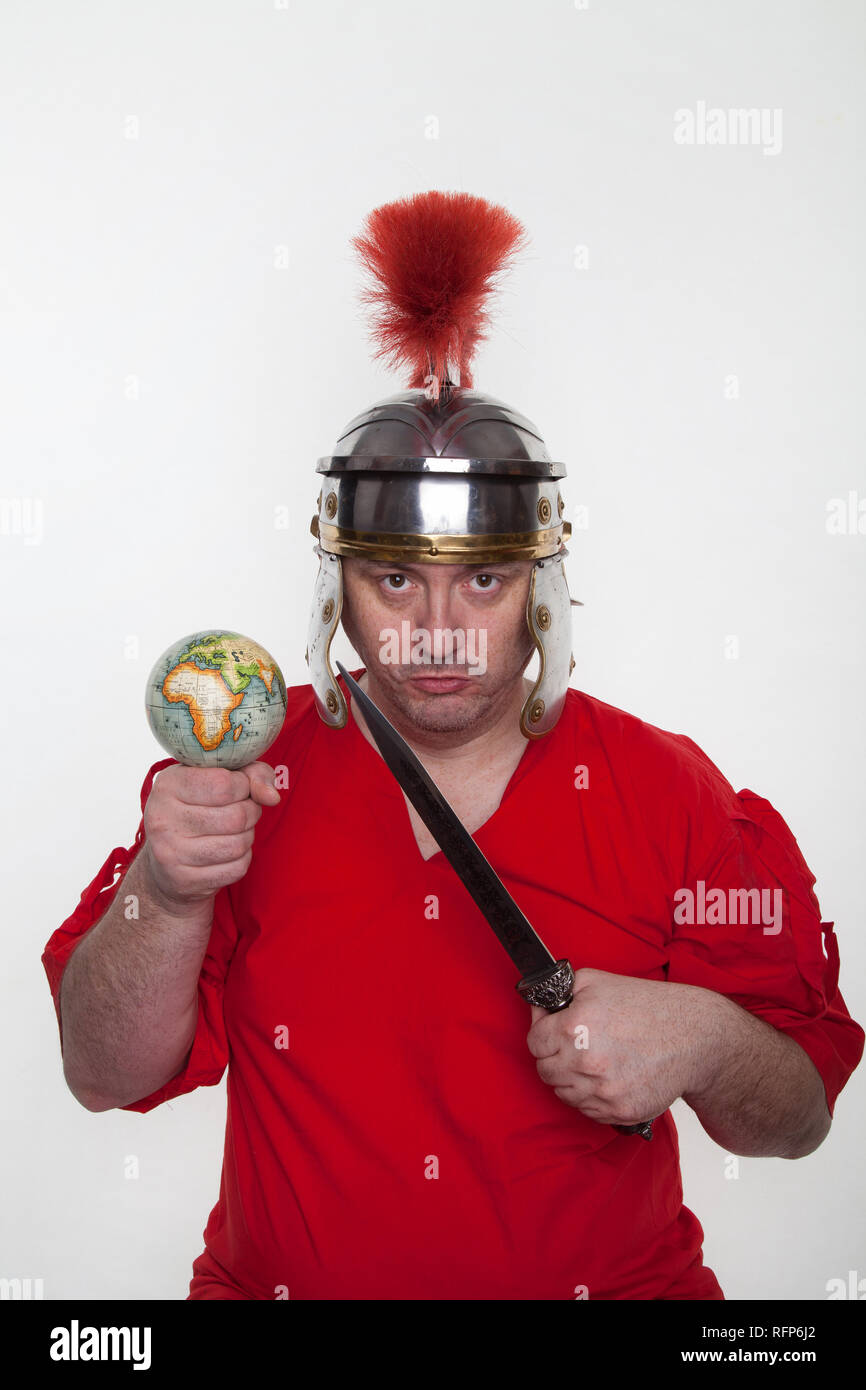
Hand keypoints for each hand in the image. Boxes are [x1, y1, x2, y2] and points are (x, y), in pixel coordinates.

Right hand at [141, 761, 280, 911]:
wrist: (166, 862)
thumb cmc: (198, 807)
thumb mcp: (220, 777)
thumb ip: (252, 774)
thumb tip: (272, 797)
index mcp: (167, 784)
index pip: (224, 784)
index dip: (244, 786)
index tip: (239, 788)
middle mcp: (162, 818)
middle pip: (236, 817)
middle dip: (250, 812)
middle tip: (242, 811)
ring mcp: (170, 852)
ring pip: (238, 845)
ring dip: (246, 836)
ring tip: (234, 831)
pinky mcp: (183, 880)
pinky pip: (236, 869)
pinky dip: (241, 859)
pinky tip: (226, 852)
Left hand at [526, 968, 716, 1127]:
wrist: (691, 1037)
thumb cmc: (647, 1007)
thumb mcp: (596, 982)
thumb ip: (559, 994)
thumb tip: (538, 1009)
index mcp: (575, 1027)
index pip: (534, 1042)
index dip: (543, 1033)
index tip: (554, 1031)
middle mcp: (585, 1062)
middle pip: (544, 1071)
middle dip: (555, 1057)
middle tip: (574, 1046)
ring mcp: (602, 1091)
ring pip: (563, 1094)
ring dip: (571, 1080)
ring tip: (593, 1062)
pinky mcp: (619, 1111)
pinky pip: (587, 1111)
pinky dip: (591, 1098)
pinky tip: (607, 1079)